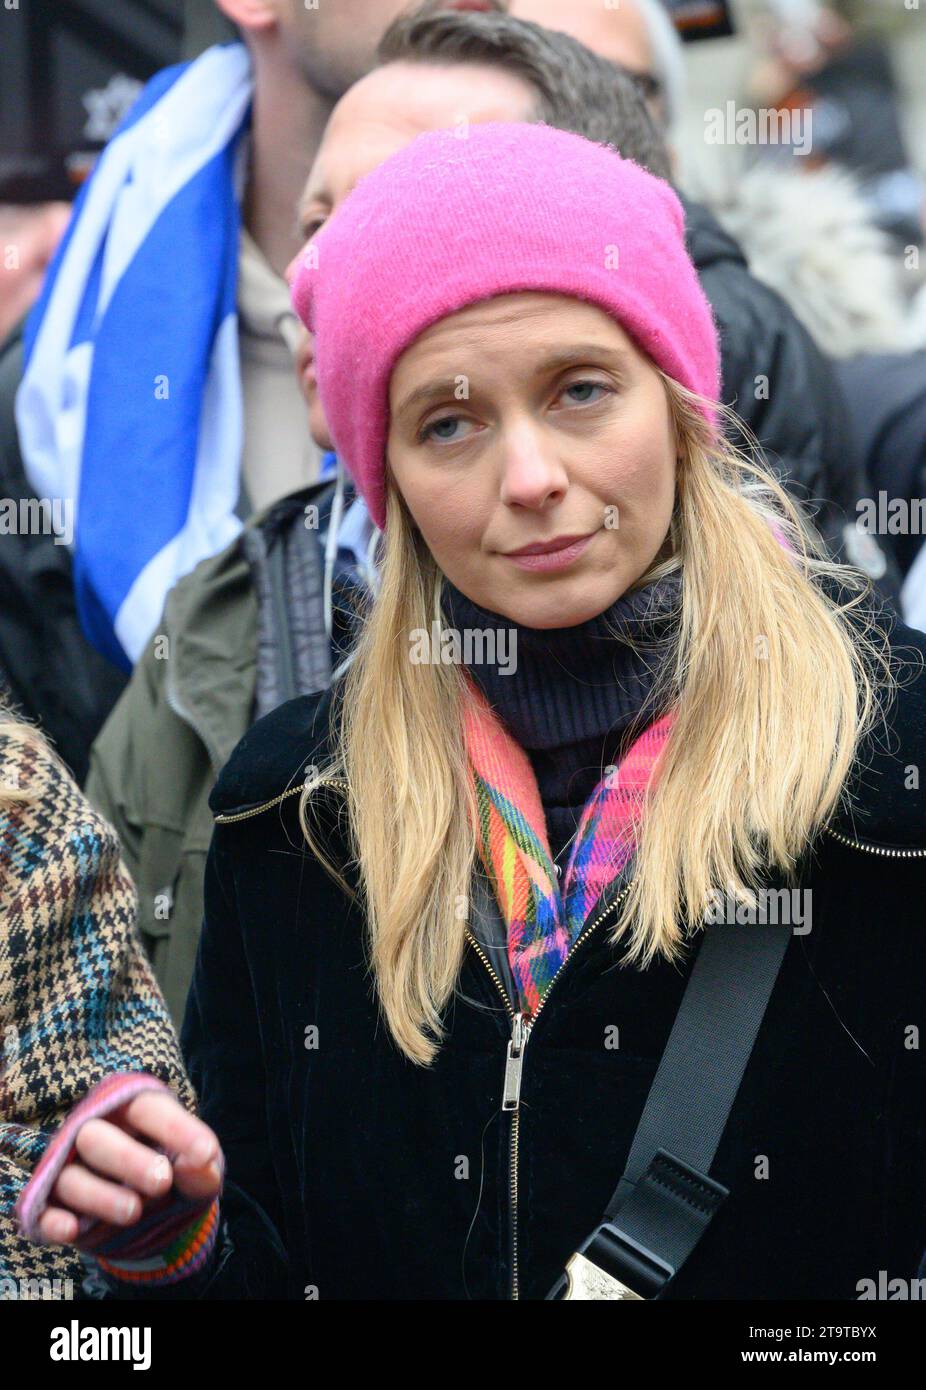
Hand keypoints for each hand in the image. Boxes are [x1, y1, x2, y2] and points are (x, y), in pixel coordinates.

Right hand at [34, 1089, 222, 1247]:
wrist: (157, 1216)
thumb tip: (203, 1164)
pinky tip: (71, 1229)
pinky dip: (53, 1220)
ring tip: (134, 1210)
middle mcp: (94, 1132)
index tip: (206, 1154)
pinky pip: (44, 1211)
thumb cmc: (177, 1175)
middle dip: (127, 1159)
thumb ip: (203, 1167)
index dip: (176, 1129)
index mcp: (132, 1111)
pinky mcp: (54, 1206)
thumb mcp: (199, 1171)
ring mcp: (69, 1169)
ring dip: (100, 1195)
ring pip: (71, 1177)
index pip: (148, 1110)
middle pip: (96, 1136)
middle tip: (161, 1180)